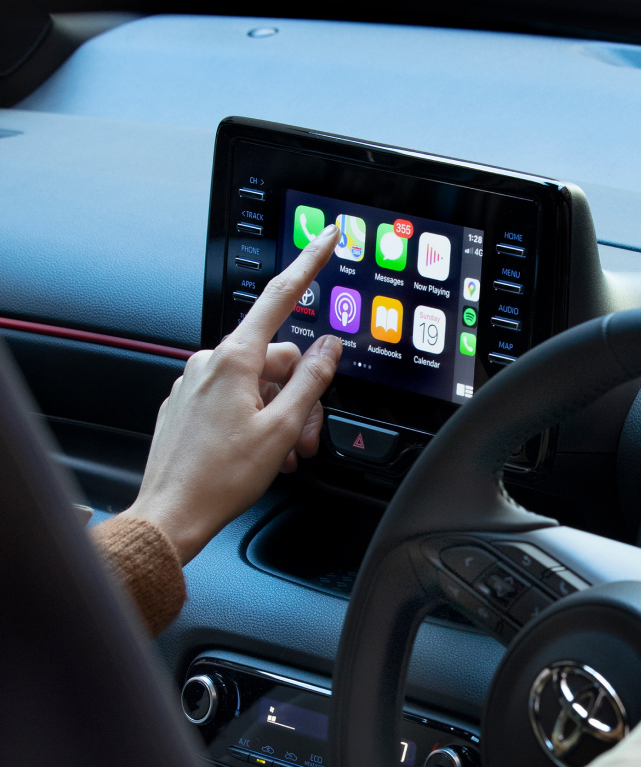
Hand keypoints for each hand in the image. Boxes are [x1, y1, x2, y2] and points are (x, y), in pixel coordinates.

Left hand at [125, 224, 342, 564]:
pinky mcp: (187, 406)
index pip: (279, 297)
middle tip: (306, 437)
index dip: (308, 264)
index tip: (325, 238)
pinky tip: (261, 453)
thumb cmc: (219, 478)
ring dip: (280, 416)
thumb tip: (329, 347)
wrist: (171, 514)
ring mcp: (195, 384)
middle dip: (300, 395)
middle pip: (277, 359)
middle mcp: (209, 364)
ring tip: (284, 455)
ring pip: (257, 384)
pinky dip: (255, 421)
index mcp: (233, 360)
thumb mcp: (280, 429)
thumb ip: (311, 381)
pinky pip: (233, 400)